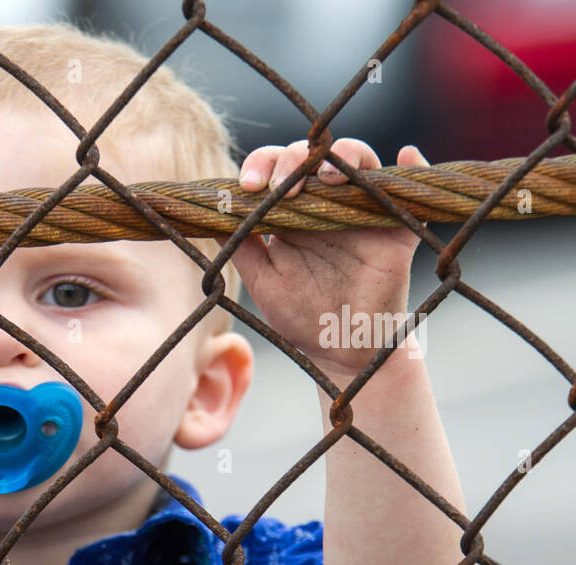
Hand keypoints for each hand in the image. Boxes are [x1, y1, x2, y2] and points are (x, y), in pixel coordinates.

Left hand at [230, 139, 428, 378]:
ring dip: (344, 156)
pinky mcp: (396, 228)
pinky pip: (411, 192)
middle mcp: (328, 201)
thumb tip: (210, 211)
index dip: (263, 164)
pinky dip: (412, 167)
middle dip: (295, 159)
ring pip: (360, 161)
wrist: (339, 350)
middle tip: (282, 185)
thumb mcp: (261, 278)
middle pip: (315, 155)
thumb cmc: (299, 313)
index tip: (249, 186)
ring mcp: (364, 210)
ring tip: (328, 174)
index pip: (277, 167)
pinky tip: (404, 156)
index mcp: (294, 209)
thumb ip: (239, 244)